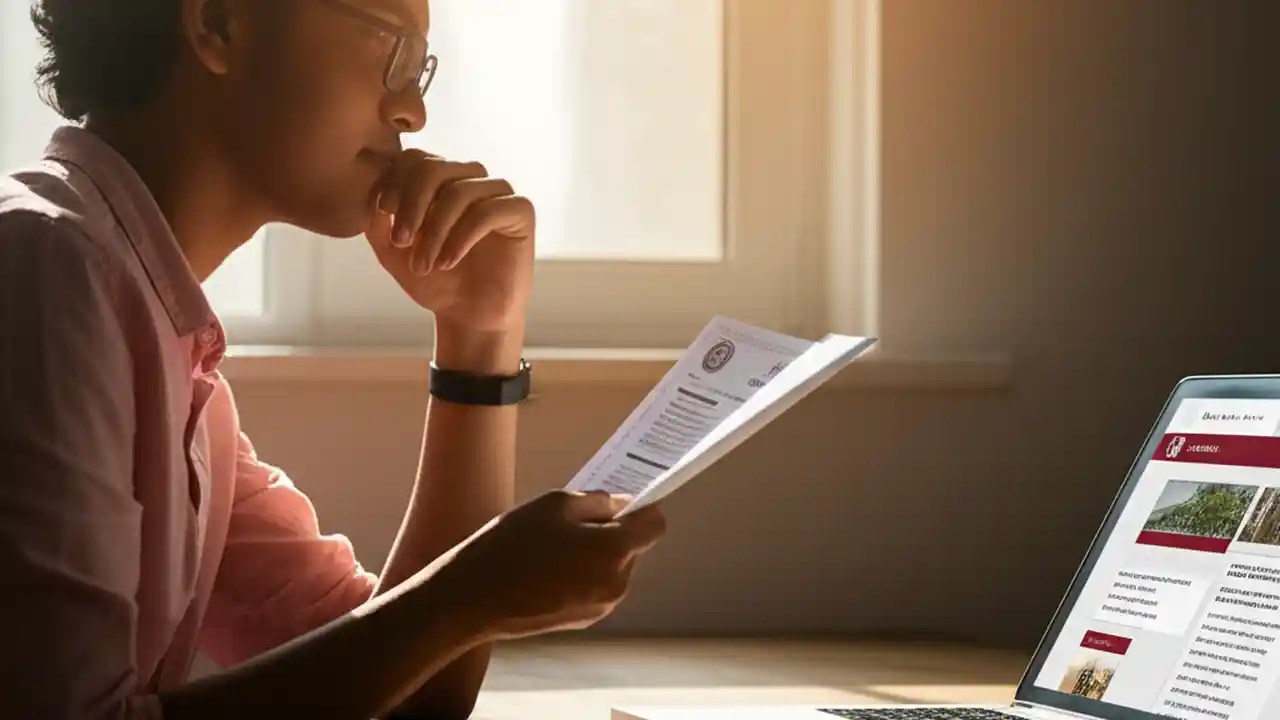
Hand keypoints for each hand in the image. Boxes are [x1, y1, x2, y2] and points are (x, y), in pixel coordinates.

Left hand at [366, 150, 534, 333]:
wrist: (469, 317)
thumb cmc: (434, 281)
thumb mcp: (392, 250)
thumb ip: (377, 220)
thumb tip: (371, 191)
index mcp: (440, 179)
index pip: (414, 158)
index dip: (394, 182)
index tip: (383, 213)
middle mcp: (469, 178)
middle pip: (434, 167)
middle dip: (412, 204)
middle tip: (401, 241)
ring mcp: (497, 192)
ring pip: (458, 191)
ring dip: (434, 230)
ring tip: (424, 265)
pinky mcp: (520, 211)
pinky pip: (487, 211)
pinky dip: (461, 238)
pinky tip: (447, 262)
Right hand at [433, 491, 666, 640]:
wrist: (473, 598)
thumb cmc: (511, 545)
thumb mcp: (553, 505)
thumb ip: (596, 501)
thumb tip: (619, 503)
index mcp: (614, 550)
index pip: (654, 525)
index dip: (642, 509)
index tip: (623, 502)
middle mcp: (616, 582)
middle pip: (632, 547)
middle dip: (612, 532)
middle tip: (572, 522)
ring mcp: (601, 606)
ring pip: (613, 568)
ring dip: (595, 554)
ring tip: (553, 546)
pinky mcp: (584, 621)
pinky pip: (596, 588)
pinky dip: (583, 575)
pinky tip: (548, 569)